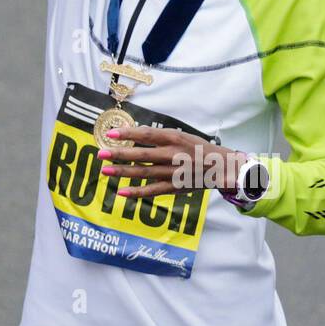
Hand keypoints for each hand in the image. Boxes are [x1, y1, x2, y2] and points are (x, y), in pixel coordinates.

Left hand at [98, 126, 248, 198]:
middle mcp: (173, 155)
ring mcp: (174, 172)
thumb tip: (135, 133)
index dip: (128, 134)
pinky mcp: (175, 187)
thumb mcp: (182, 136)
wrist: (223, 167)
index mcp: (174, 138)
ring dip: (123, 172)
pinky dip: (137, 192)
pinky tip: (122, 192)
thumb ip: (161, 136)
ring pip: (144, 173)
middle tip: (101, 153)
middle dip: (120, 154)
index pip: (147, 135)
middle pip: (142, 155)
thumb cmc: (199, 148)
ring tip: (106, 171)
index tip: (110, 133)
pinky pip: (153, 190)